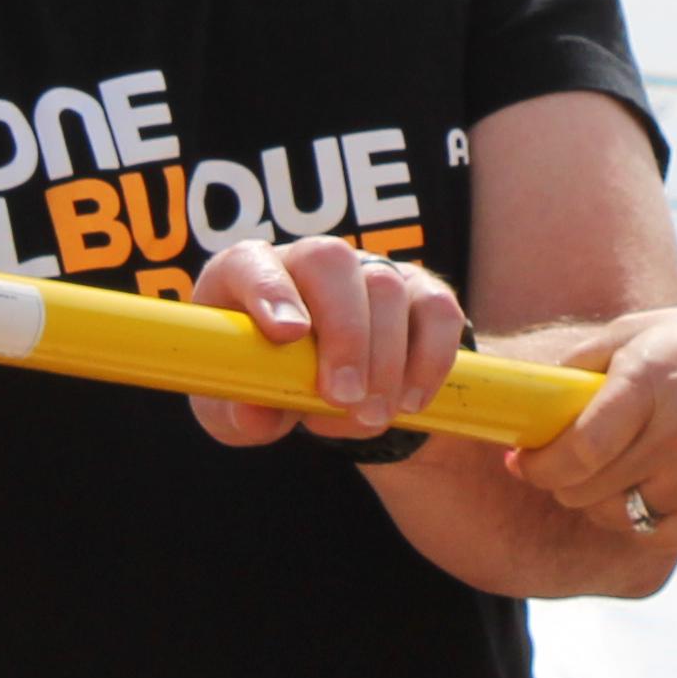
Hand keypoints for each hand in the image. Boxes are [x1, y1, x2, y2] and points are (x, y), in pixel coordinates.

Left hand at [181, 230, 468, 443]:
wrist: (322, 393)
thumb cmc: (264, 388)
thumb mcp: (240, 410)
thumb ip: (243, 413)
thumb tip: (257, 416)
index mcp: (246, 277)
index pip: (251, 262)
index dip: (270, 291)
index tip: (288, 335)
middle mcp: (308, 260)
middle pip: (331, 263)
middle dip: (343, 333)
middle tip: (343, 397)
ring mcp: (367, 270)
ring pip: (386, 287)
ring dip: (384, 361)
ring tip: (371, 417)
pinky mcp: (419, 291)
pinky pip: (437, 310)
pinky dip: (429, 360)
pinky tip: (410, 402)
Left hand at [509, 299, 676, 538]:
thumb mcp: (650, 328)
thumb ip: (586, 361)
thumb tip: (532, 403)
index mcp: (652, 381)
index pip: (577, 448)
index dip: (537, 463)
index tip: (523, 458)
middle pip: (583, 489)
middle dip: (557, 480)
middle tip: (560, 462)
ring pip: (611, 516)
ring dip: (595, 499)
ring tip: (609, 469)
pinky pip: (651, 535)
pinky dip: (635, 518)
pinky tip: (644, 488)